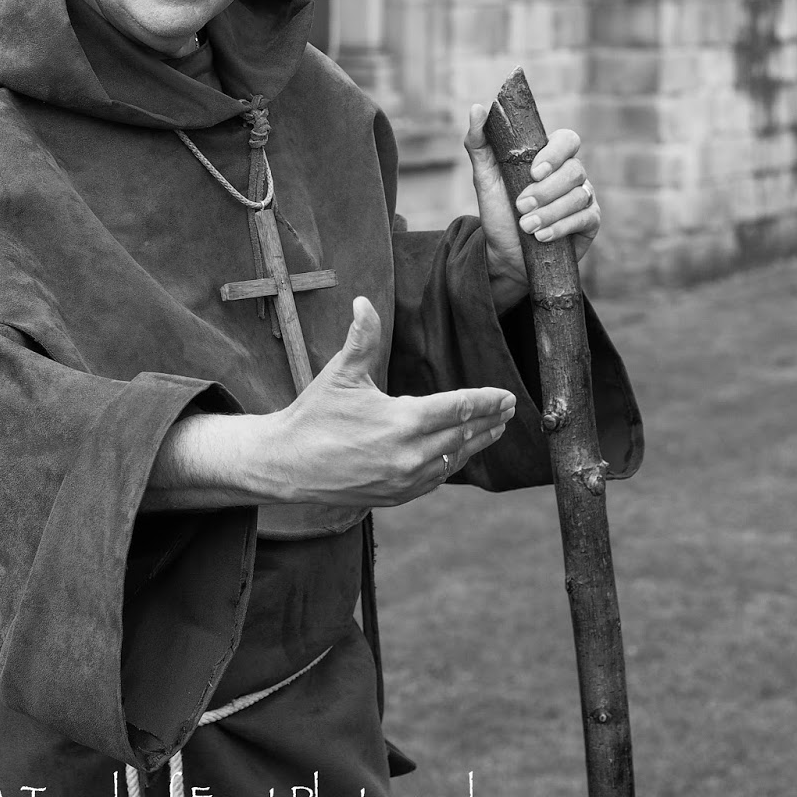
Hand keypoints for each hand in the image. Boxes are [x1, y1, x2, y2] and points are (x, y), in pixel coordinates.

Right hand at [256, 298, 515, 506]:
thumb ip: (361, 338)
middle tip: (509, 408)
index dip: (485, 401)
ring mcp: (405, 479)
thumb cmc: (314, 415)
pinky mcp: (397, 495)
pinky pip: (437, 479)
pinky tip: (460, 452)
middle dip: (490, 420)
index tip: (506, 395)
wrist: (287, 465)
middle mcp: (410, 455)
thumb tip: (364, 301)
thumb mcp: (340, 374)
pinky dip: (453, 462)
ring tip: (495, 429)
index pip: (458, 408)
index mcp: (401, 421)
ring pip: (454, 459)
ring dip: (477, 443)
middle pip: (464, 435)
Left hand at [464, 104, 600, 300]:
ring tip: (526, 226)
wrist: (504, 253)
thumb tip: (477, 108)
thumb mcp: (484, 177)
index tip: (533, 171)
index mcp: (550, 157)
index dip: (555, 153)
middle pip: (574, 169)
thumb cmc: (498, 211)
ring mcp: (584, 197)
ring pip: (579, 195)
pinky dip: (561, 226)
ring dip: (550, 211)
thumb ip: (478, 142)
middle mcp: (571, 174)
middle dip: (546, 190)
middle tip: (521, 205)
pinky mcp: (590, 222)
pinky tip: (542, 236)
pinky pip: (586, 217)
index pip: (568, 140)